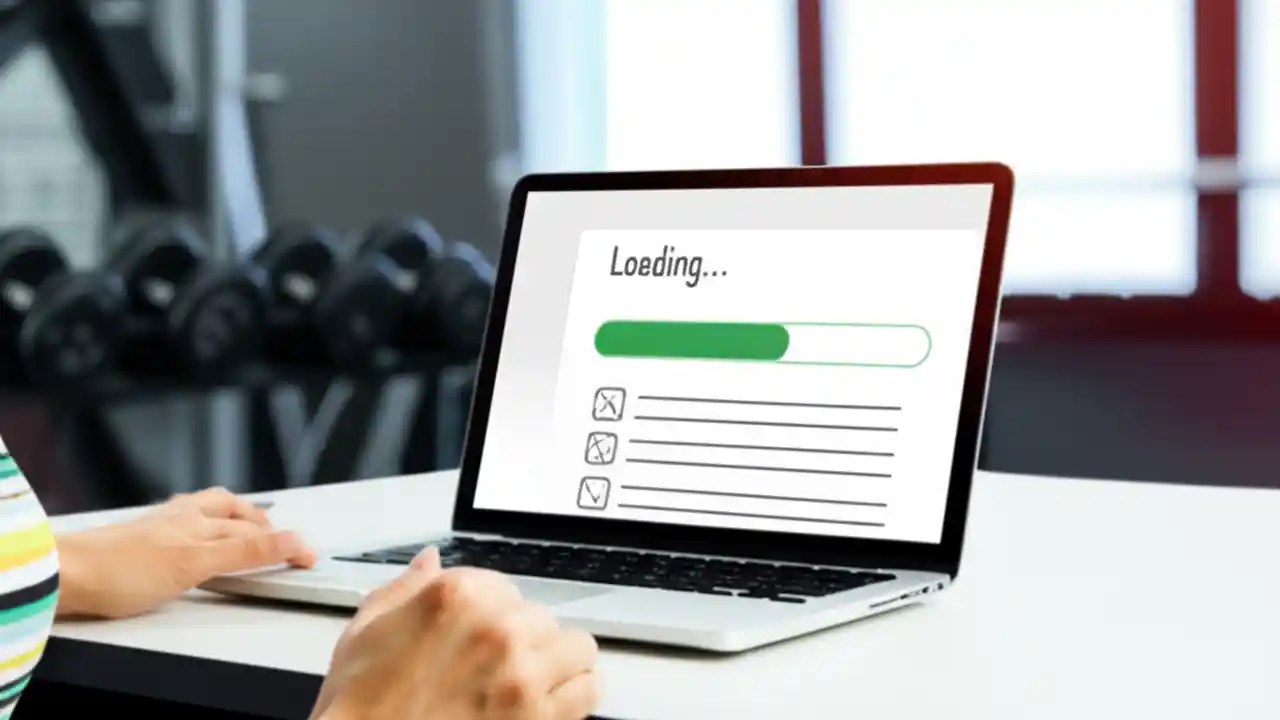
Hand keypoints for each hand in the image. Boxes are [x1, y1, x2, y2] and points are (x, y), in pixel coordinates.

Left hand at [55, 487, 316, 618]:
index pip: (255, 528)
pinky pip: (181, 523)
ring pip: (205, 512)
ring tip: (242, 523)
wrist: (67, 573)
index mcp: (200, 518)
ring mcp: (159, 525)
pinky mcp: (139, 539)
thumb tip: (293, 539)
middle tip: (278, 534)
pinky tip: (190, 536)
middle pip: (231, 510)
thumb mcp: (197, 563)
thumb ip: (246, 551)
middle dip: (259, 519)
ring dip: (229, 516)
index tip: (308, 555)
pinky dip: (199, 524)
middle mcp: (182, 516)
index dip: (285, 541)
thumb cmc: (123, 569)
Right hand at [312, 549, 599, 719]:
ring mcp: (523, 673)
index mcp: (456, 596)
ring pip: (577, 647)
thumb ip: (404, 590)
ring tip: (533, 680)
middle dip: (523, 638)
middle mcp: (497, 628)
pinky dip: (575, 695)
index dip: (491, 612)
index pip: (504, 586)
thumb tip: (428, 562)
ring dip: (558, 662)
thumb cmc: (358, 708)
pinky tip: (550, 702)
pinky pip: (589, 690)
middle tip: (496, 665)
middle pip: (542, 616)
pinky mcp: (541, 716)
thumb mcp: (365, 633)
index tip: (476, 634)